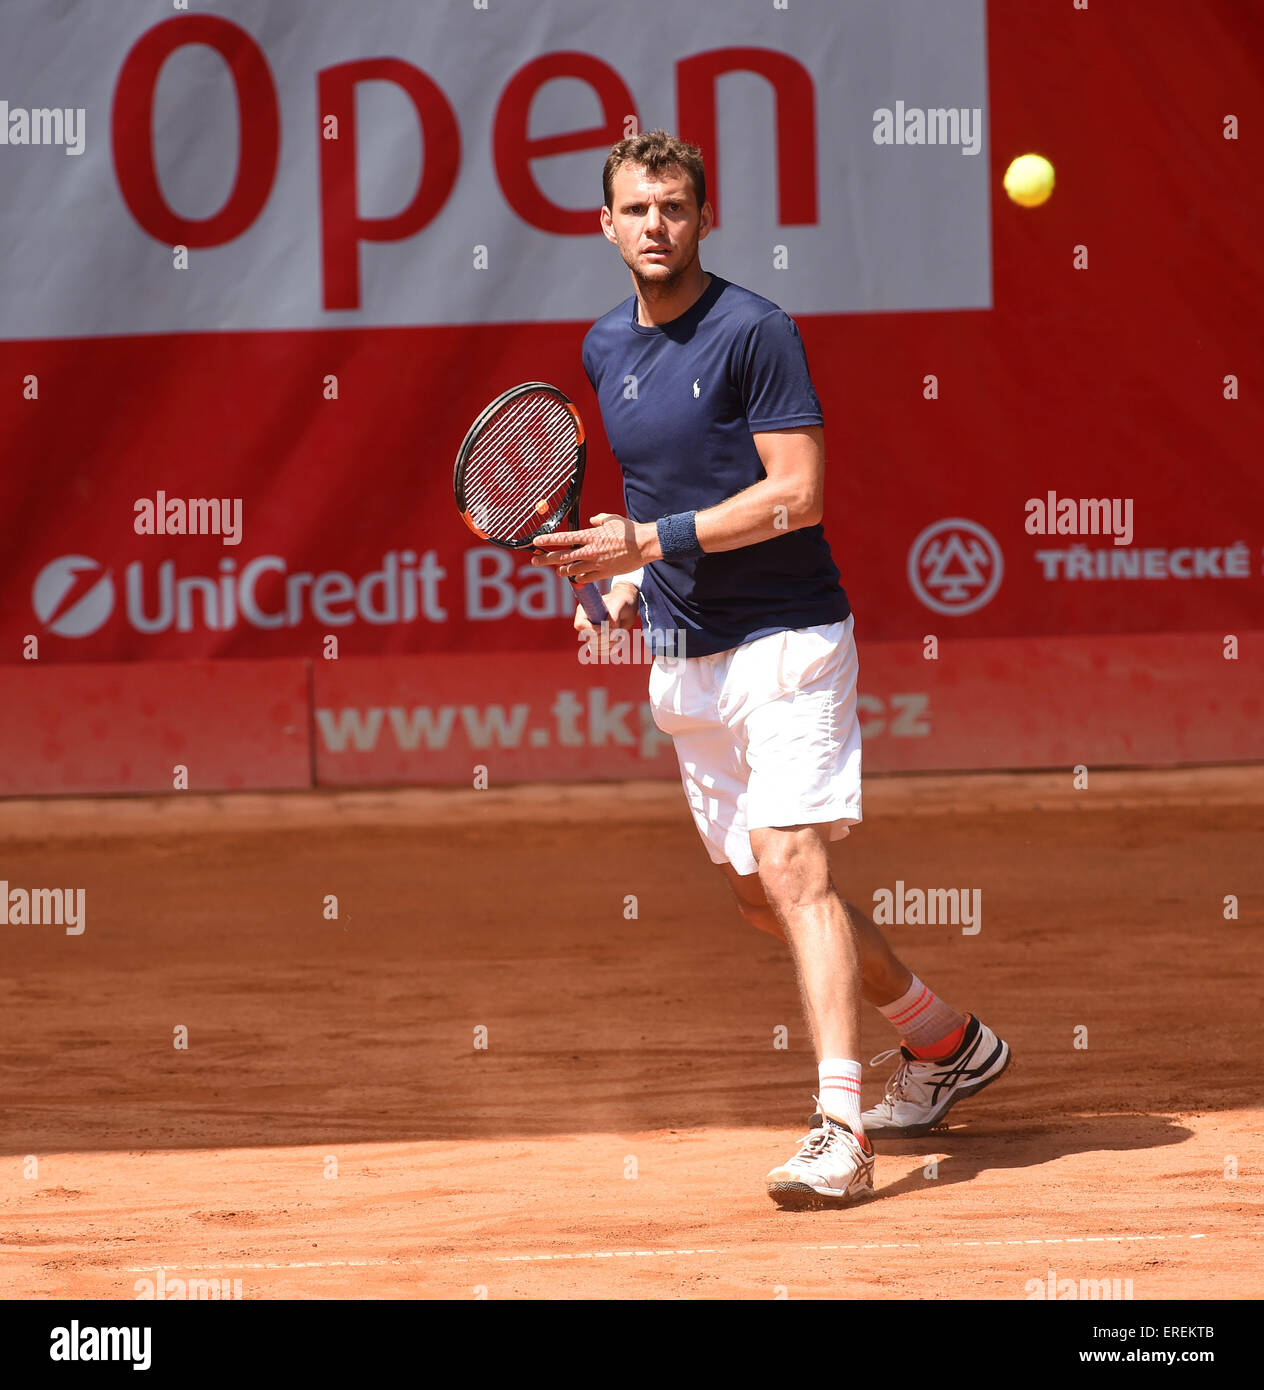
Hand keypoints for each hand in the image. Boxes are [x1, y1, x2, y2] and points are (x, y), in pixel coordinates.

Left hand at [531, 513, 655, 582]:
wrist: (644, 546)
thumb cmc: (629, 531)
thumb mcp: (612, 519)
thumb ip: (598, 520)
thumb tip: (592, 521)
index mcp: (590, 536)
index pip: (563, 538)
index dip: (548, 540)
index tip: (536, 542)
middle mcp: (590, 550)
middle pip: (561, 557)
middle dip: (545, 559)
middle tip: (535, 561)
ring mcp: (595, 564)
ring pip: (570, 570)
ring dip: (563, 570)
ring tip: (559, 570)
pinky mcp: (603, 574)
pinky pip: (584, 579)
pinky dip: (579, 578)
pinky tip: (577, 576)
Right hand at [574, 580, 638, 659]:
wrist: (627, 606)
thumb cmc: (622, 601)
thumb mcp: (619, 604)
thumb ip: (613, 615)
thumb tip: (609, 628)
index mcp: (585, 611)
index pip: (580, 625)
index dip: (592, 630)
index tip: (605, 628)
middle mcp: (586, 623)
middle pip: (588, 639)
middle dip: (604, 639)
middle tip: (616, 634)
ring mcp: (592, 632)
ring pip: (594, 647)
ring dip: (608, 645)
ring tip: (619, 637)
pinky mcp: (599, 640)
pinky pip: (600, 651)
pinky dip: (610, 649)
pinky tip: (618, 642)